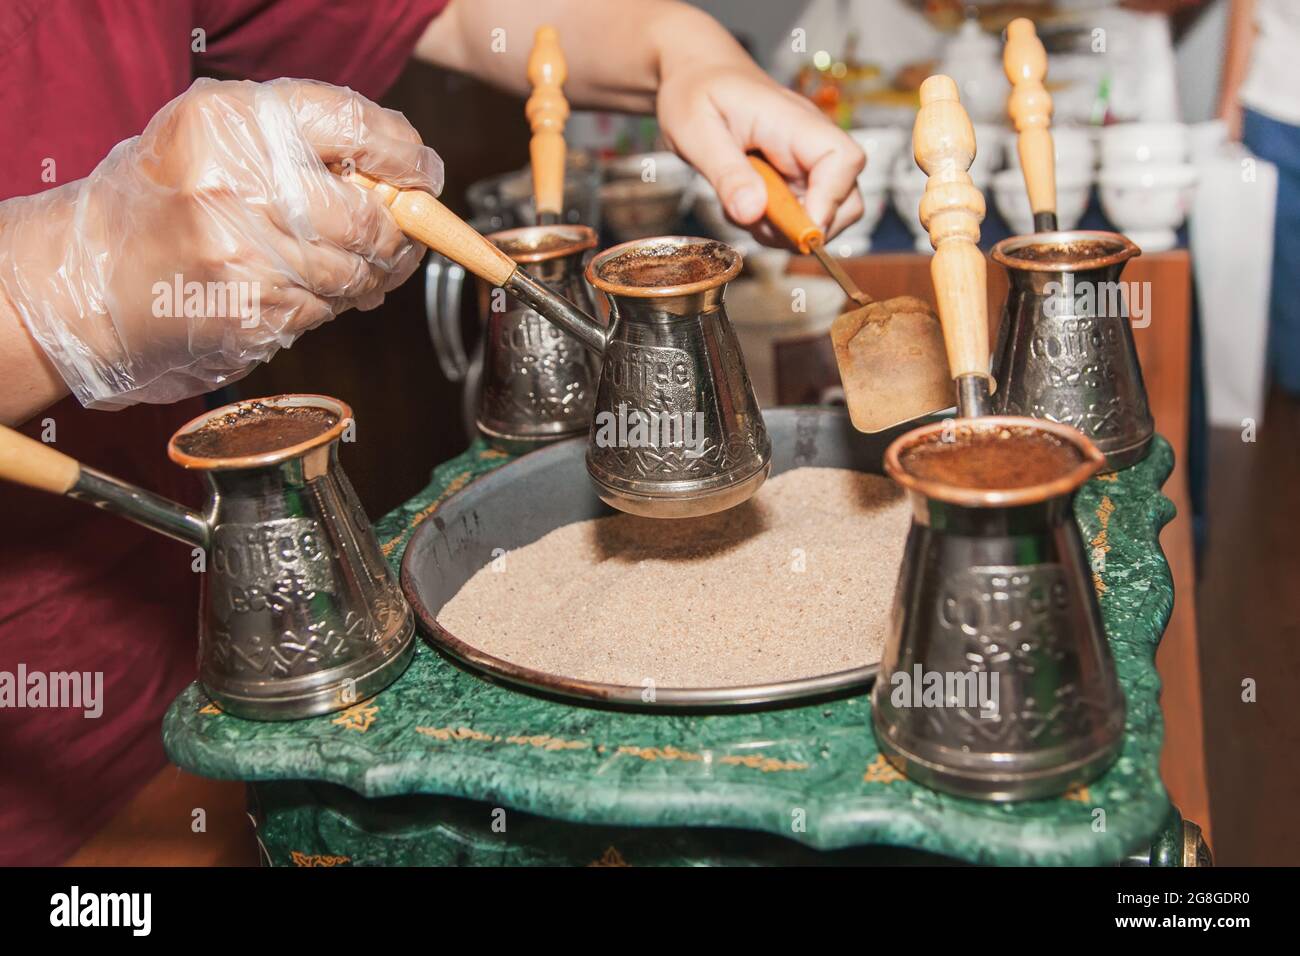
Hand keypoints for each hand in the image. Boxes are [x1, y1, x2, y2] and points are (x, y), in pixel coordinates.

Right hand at [0, 78, 442, 408]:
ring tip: (353, 266)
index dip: (404, 152)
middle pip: (370, 215)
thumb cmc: (167, 200)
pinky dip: (331, 304)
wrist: (95, 275)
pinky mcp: (252, 312)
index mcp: (233, 123)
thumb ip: (304, 143)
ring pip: (356, 272)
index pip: (354, 125)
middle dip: (398, 231)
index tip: (422, 171)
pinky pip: (326, 310)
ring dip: (371, 275)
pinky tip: (305, 289)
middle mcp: (239, 185)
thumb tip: (404, 177)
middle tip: (400, 233)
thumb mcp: (219, 138)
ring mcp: (245, 256)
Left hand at [656, 61, 865, 245]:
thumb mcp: (696, 131)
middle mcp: (811, 142)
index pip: (843, 159)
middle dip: (807, 228)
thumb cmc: (696, 92)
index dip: (829, 201)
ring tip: (741, 209)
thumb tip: (751, 213)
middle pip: (847, 198)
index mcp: (793, 121)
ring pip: (824, 214)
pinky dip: (773, 225)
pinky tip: (743, 203)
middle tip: (758, 224)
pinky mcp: (794, 177)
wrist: (697, 75)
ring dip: (785, 230)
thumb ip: (726, 173)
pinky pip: (800, 214)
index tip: (795, 226)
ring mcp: (805, 162)